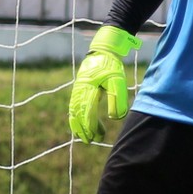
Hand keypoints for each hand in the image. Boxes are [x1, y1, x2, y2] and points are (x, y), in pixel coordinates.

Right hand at [68, 26, 141, 142]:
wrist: (102, 52)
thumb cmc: (111, 67)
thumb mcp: (118, 81)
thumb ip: (117, 99)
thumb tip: (115, 118)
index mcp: (88, 87)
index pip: (87, 110)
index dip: (89, 125)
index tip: (93, 136)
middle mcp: (79, 89)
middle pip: (77, 113)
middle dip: (82, 128)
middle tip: (89, 141)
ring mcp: (77, 89)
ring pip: (74, 111)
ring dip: (79, 125)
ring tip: (87, 137)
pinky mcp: (78, 90)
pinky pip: (74, 107)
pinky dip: (78, 118)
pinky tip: (85, 125)